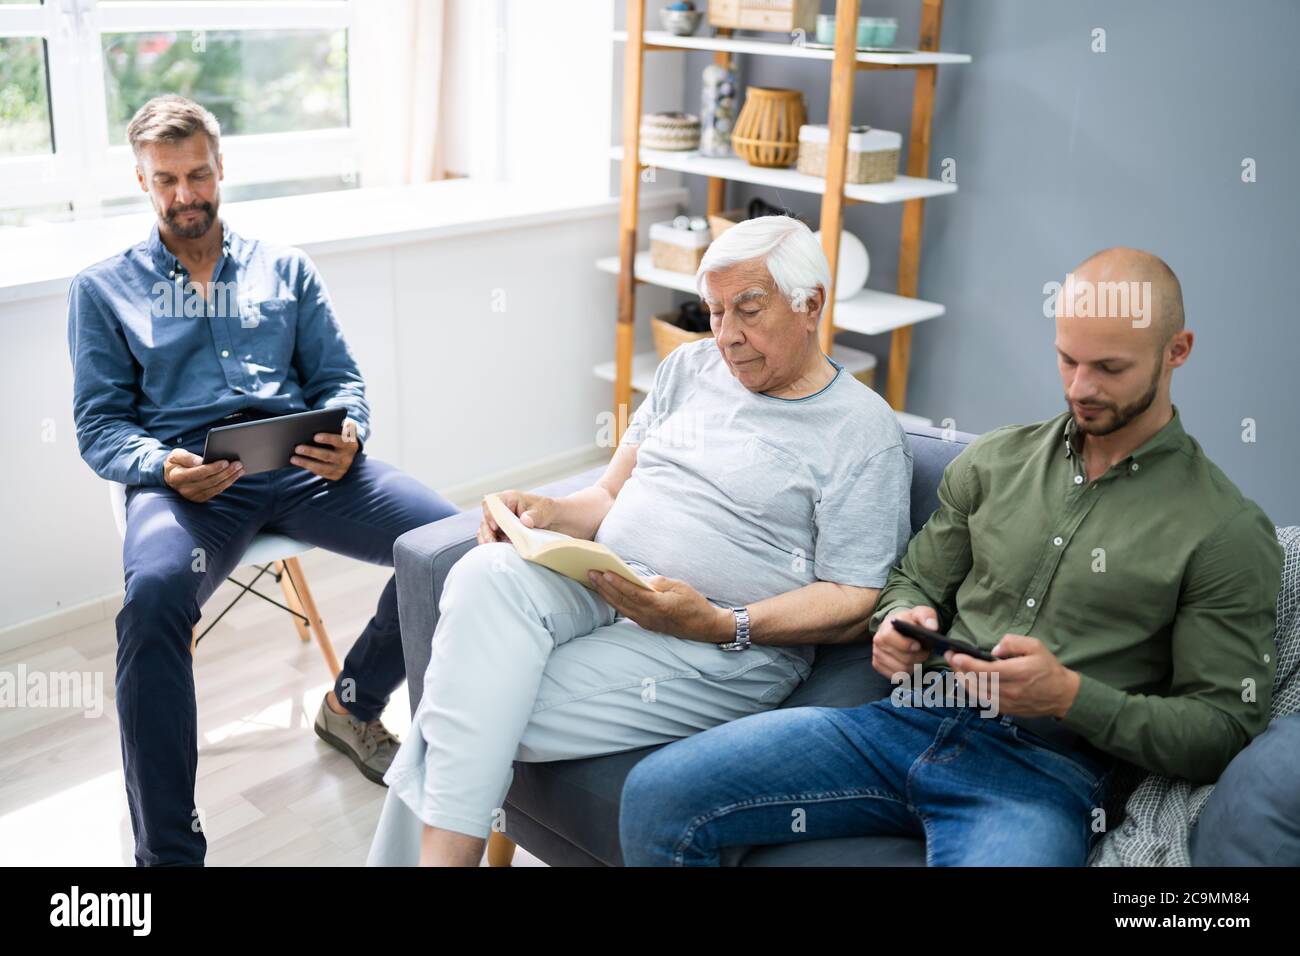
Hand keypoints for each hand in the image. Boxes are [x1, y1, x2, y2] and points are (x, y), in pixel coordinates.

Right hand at [163, 448, 242, 502]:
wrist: (171, 475)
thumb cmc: (176, 462)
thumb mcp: (176, 455)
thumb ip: (188, 457)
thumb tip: (201, 461)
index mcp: (177, 477)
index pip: (198, 473)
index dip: (213, 468)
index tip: (225, 461)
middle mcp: (185, 489)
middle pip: (210, 481)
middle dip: (226, 472)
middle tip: (238, 463)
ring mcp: (193, 496)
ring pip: (216, 488)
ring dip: (230, 478)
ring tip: (240, 468)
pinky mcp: (200, 499)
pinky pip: (217, 491)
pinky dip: (227, 483)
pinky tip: (235, 475)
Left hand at [290, 417, 358, 480]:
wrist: (347, 449)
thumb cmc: (338, 433)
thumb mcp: (341, 427)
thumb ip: (334, 424)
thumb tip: (314, 425)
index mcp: (350, 443)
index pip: (340, 441)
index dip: (328, 438)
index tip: (315, 436)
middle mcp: (348, 458)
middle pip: (328, 456)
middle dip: (312, 452)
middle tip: (297, 448)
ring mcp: (342, 468)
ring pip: (323, 467)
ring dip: (306, 463)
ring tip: (293, 458)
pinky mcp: (336, 475)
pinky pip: (321, 473)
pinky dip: (308, 467)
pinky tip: (297, 462)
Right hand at [477, 490, 557, 544]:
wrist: (555, 521)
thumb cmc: (548, 511)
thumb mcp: (545, 510)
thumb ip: (535, 515)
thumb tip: (525, 520)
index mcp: (509, 499)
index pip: (491, 503)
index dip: (490, 514)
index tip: (496, 527)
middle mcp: (502, 511)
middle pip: (485, 520)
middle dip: (487, 533)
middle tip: (493, 543)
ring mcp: (500, 523)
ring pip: (485, 532)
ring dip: (488, 541)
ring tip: (495, 550)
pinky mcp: (502, 535)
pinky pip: (492, 540)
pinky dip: (493, 547)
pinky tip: (498, 552)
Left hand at [587, 571, 729, 643]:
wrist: (704, 627)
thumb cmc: (694, 603)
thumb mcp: (679, 586)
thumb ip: (658, 583)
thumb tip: (639, 580)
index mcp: (659, 606)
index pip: (633, 593)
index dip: (617, 583)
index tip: (604, 573)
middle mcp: (649, 617)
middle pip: (622, 601)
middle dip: (604, 587)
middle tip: (591, 573)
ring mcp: (646, 622)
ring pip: (620, 608)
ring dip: (606, 594)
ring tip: (594, 581)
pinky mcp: (645, 624)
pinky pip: (626, 612)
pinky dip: (615, 601)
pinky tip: (607, 593)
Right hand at [872, 605, 939, 678]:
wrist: (899, 626)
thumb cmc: (911, 620)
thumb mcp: (921, 613)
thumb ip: (927, 617)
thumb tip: (932, 627)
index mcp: (885, 628)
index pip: (890, 638)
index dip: (906, 644)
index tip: (918, 645)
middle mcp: (878, 642)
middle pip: (902, 658)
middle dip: (917, 657)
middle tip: (924, 651)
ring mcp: (877, 655)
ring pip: (901, 670)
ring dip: (914, 665)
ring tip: (918, 656)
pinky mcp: (878, 665)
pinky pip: (897, 676)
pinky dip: (907, 672)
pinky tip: (910, 663)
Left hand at [944, 634, 1080, 718]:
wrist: (1062, 695)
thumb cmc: (1048, 668)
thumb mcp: (1035, 646)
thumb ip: (1013, 643)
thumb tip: (993, 650)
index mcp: (1018, 673)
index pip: (986, 670)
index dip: (967, 663)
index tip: (954, 655)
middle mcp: (1010, 690)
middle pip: (976, 682)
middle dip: (959, 669)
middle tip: (950, 657)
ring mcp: (1007, 703)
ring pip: (976, 694)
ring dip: (963, 681)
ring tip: (956, 668)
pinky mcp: (1006, 710)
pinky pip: (983, 701)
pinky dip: (972, 691)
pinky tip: (967, 681)